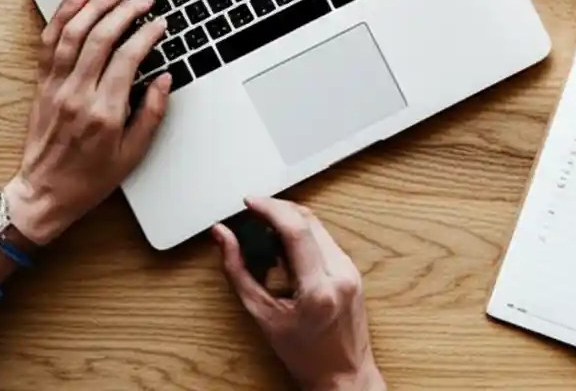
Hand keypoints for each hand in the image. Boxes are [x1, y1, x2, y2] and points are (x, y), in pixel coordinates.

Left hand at [3, 0, 172, 244]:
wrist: (44, 192)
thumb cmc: (89, 178)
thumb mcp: (133, 154)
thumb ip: (151, 113)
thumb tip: (163, 80)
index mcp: (104, 112)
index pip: (127, 58)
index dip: (146, 34)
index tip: (159, 24)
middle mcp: (77, 94)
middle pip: (100, 38)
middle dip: (124, 12)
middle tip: (142, 0)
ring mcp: (55, 87)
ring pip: (72, 33)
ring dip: (93, 6)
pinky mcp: (41, 84)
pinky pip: (49, 42)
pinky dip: (61, 17)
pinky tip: (75, 1)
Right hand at [213, 198, 384, 390]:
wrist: (342, 375)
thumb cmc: (304, 355)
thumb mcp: (263, 316)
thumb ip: (239, 272)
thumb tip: (223, 237)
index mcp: (319, 288)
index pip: (295, 230)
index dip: (270, 208)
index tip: (250, 202)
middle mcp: (341, 274)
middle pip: (308, 220)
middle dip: (278, 209)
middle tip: (253, 212)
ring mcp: (351, 270)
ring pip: (318, 226)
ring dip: (290, 221)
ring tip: (265, 234)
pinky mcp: (353, 270)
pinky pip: (325, 240)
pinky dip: (302, 236)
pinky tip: (285, 250)